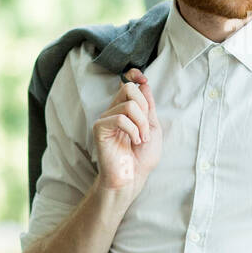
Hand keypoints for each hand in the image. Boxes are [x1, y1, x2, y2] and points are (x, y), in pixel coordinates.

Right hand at [92, 69, 161, 190]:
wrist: (133, 177)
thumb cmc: (142, 157)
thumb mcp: (152, 127)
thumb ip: (148, 106)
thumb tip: (144, 83)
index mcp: (126, 109)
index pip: (127, 82)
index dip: (134, 75)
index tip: (143, 79)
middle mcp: (114, 110)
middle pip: (129, 88)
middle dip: (144, 108)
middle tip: (146, 129)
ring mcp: (105, 119)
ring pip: (128, 104)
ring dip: (141, 124)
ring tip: (141, 139)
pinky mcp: (100, 128)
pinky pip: (120, 118)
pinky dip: (133, 130)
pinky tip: (134, 142)